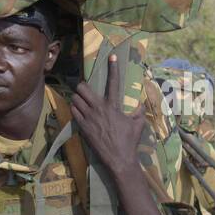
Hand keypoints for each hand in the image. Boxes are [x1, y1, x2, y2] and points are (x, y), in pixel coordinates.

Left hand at [70, 54, 143, 175]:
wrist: (119, 158)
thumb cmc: (129, 141)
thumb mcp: (138, 124)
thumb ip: (140, 111)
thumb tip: (141, 104)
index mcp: (113, 106)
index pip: (113, 82)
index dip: (113, 68)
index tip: (112, 56)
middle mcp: (99, 108)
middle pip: (82, 88)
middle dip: (83, 86)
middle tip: (86, 89)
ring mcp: (88, 117)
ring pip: (75, 99)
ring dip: (77, 98)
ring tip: (81, 100)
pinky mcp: (82, 127)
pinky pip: (73, 111)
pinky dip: (75, 108)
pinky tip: (79, 111)